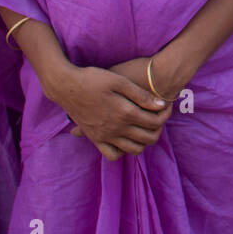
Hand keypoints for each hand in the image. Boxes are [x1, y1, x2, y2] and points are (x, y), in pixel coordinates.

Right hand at [48, 63, 172, 159]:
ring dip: (144, 141)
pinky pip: (112, 154)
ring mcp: (105, 136)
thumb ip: (141, 95)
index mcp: (124, 113)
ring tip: (146, 128)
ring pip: (134, 149)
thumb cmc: (93, 78)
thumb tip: (161, 104)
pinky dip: (123, 150)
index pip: (155, 122)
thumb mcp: (120, 81)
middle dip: (159, 128)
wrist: (66, 85)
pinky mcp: (95, 139)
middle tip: (159, 117)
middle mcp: (116, 128)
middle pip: (148, 138)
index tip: (166, 105)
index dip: (165, 114)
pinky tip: (126, 138)